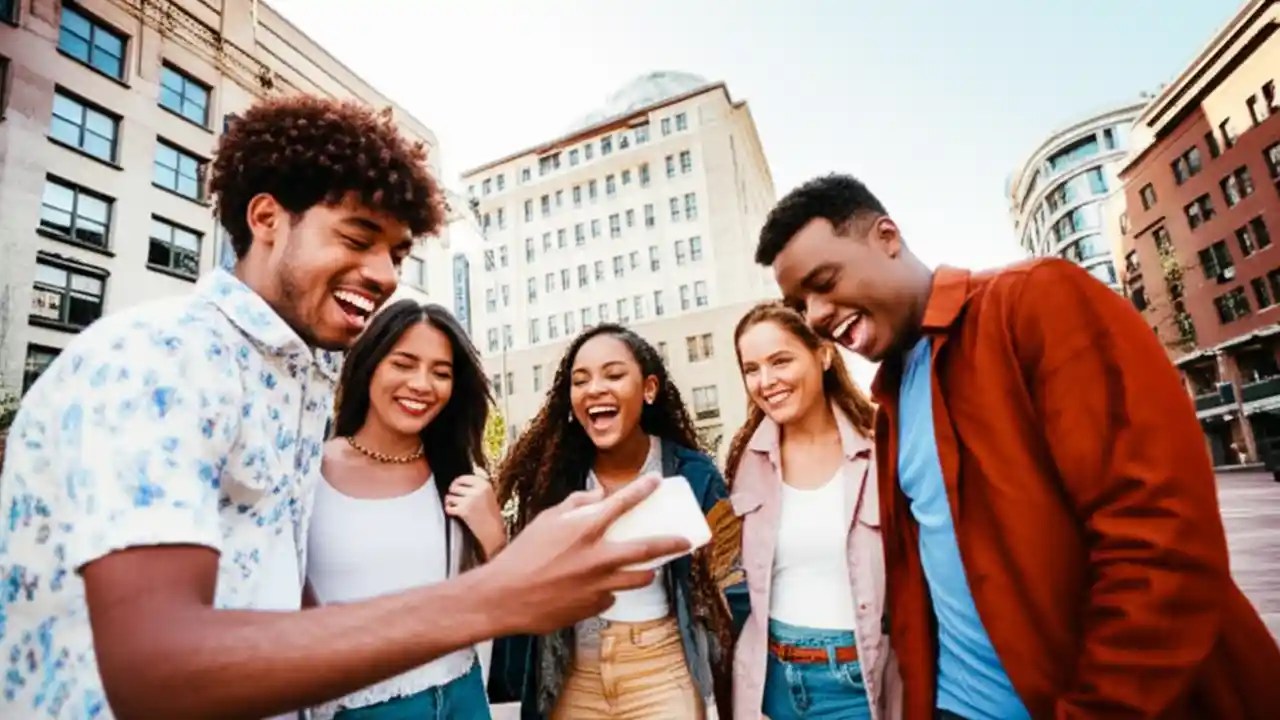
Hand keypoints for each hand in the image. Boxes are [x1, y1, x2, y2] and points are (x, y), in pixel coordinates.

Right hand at [476, 475, 689, 635]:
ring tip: (649, 569)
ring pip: (639, 579)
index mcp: (585, 530)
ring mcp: (599, 585)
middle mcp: (598, 557)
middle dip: (672, 543)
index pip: (622, 502)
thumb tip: (597, 496)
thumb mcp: (546, 520)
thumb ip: (575, 506)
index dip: (642, 488)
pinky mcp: (594, 607)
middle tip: (686, 540)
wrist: (505, 597)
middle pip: (647, 549)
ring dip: (647, 572)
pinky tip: (596, 587)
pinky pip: (611, 597)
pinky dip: (608, 590)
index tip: (656, 480)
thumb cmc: (523, 555)